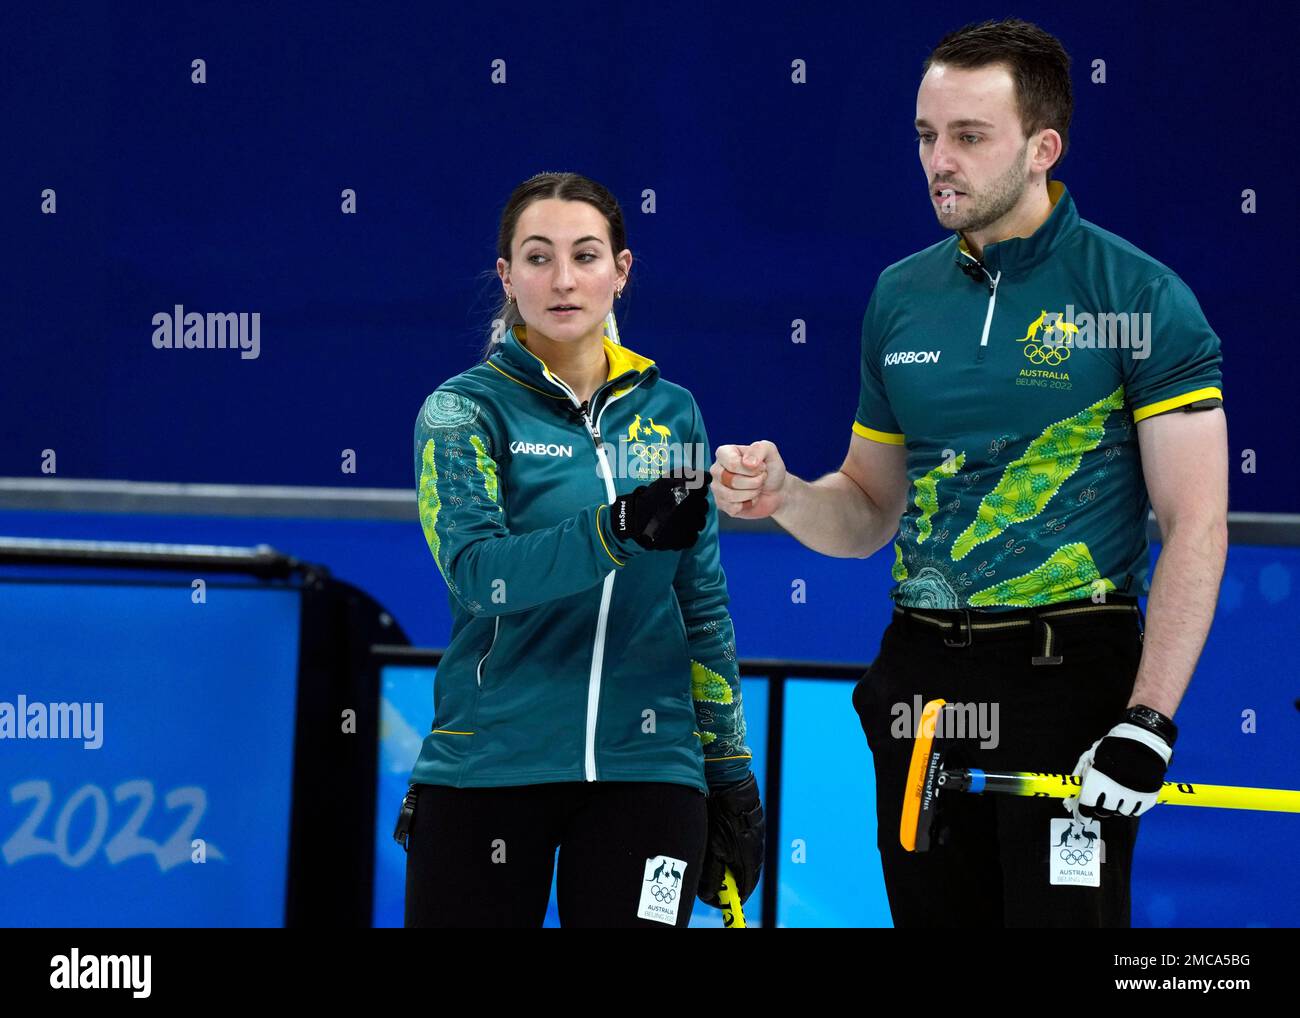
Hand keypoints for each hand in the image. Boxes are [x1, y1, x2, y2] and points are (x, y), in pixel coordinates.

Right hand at [609, 470, 709, 550]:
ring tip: (680, 519)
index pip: (704, 488)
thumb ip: (687, 475)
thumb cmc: (651, 498)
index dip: (697, 489)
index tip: (688, 492)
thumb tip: (706, 476)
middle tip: (682, 506)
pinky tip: (678, 530)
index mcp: (691, 492)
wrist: (636, 520)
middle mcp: (695, 508)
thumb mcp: (666, 481)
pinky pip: (694, 536)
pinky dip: (688, 533)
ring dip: (694, 519)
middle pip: (704, 505)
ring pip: (701, 521)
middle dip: (696, 504)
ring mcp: (692, 525)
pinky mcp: (686, 539)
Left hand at [697, 773, 764, 907]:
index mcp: (749, 860)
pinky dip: (732, 851)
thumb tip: (710, 894)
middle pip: (744, 876)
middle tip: (711, 882)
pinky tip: (719, 843)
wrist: (730, 785)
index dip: (731, 897)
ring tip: (713, 859)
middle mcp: (758, 851)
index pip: (744, 890)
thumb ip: (714, 874)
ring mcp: (757, 837)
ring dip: (730, 864)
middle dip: (728, 881)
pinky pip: (744, 846)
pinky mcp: (754, 826)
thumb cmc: (721, 816)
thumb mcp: (714, 849)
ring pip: (743, 860)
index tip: (718, 899)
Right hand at [711, 441, 786, 518]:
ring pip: (731, 495)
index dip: (752, 469)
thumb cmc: (770, 469)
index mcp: (724, 453)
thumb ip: (759, 449)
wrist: (777, 490)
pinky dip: (747, 504)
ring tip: (756, 488)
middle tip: (761, 479)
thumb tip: (746, 463)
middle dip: (754, 482)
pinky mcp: (722, 504)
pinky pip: (732, 508)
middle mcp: (717, 470)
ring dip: (751, 493)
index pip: (732, 464)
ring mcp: (717, 488)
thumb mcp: (770, 451)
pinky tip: (750, 498)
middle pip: (731, 480)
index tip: (761, 467)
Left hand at [1064, 705, 1176, 818]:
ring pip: (1121, 812)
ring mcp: (1133, 796)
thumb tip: (1071, 796)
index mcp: (1097, 782)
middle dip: (1100, 806)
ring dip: (1117, 806)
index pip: (1087, 808)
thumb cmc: (1112, 747)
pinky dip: (1132, 806)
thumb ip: (1079, 776)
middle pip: (1104, 812)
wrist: (1143, 739)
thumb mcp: (1090, 757)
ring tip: (1118, 792)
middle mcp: (1115, 792)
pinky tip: (1130, 795)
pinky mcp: (1149, 797)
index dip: (1083, 814)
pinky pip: (1137, 811)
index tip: (1083, 815)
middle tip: (1102, 798)